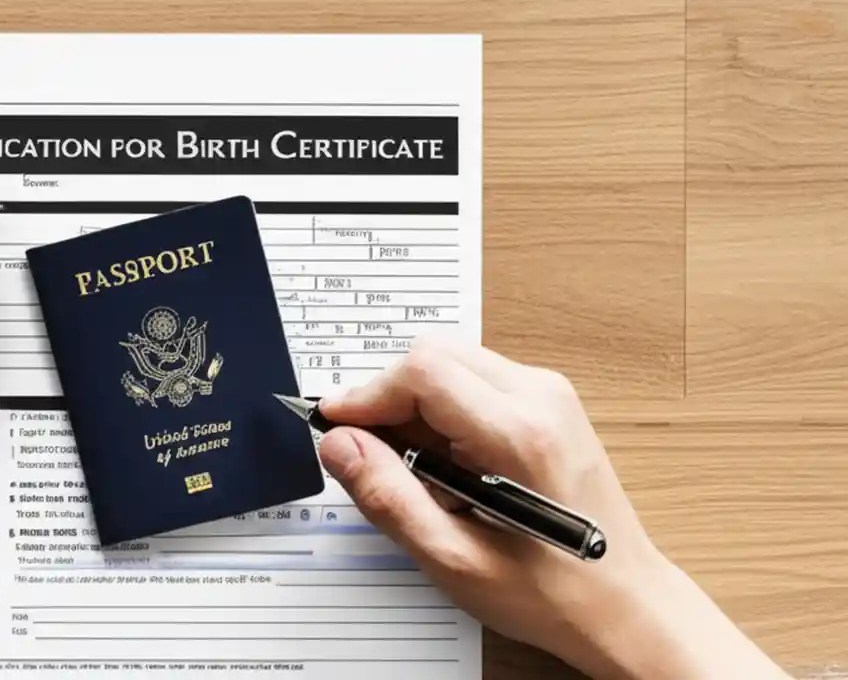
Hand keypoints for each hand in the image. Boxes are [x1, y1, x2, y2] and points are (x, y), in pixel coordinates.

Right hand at [318, 338, 789, 679]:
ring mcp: (549, 395)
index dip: (366, 395)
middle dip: (388, 399)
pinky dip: (441, 411)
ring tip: (418, 472)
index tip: (334, 425)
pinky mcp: (548, 403)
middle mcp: (540, 399)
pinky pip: (473, 379)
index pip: (421, 372)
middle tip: (372, 456)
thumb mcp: (453, 558)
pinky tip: (447, 464)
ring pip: (450, 362)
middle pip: (433, 355)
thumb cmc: (554, 592)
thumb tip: (340, 445)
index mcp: (519, 435)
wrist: (624, 603)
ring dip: (415, 407)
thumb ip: (389, 496)